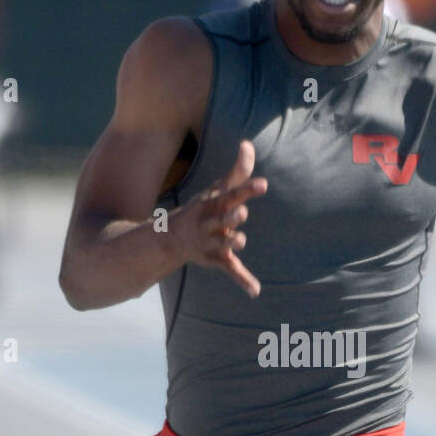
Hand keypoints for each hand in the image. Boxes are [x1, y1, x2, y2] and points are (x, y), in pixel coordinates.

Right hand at [169, 140, 266, 297]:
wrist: (172, 238)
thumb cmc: (204, 209)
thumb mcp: (218, 190)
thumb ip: (237, 171)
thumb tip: (248, 144)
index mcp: (214, 204)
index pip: (231, 194)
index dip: (246, 189)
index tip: (263, 184)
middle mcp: (211, 223)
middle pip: (223, 219)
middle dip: (231, 217)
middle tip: (241, 213)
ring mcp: (212, 243)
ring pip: (225, 243)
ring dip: (233, 242)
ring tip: (240, 240)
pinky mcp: (217, 259)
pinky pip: (231, 270)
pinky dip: (243, 280)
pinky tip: (255, 291)